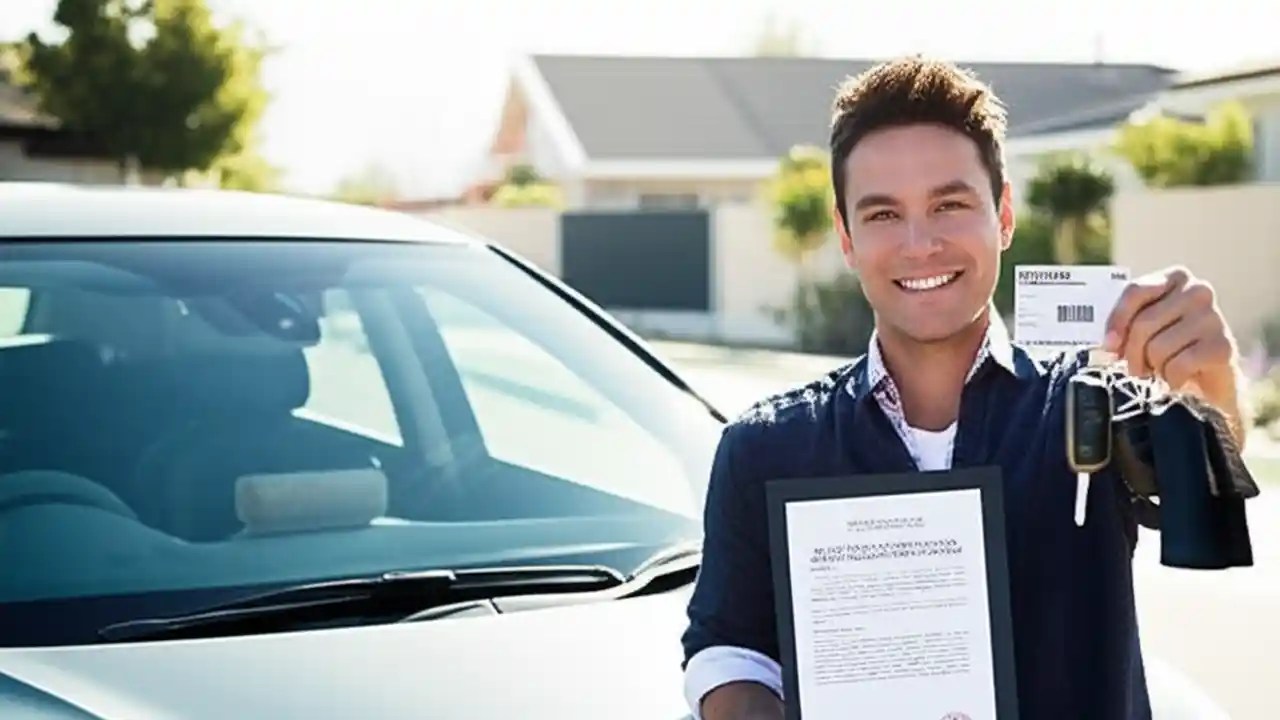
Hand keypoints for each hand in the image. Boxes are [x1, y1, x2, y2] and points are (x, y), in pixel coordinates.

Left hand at [1103, 266, 1245, 443]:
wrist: (1208, 384)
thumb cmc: (1169, 351)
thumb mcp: (1144, 330)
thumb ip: (1125, 325)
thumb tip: (1109, 342)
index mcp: (1175, 278)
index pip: (1135, 291)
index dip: (1117, 320)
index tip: (1109, 345)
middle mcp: (1197, 291)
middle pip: (1144, 322)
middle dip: (1132, 352)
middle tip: (1136, 367)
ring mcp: (1213, 318)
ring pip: (1159, 347)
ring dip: (1154, 367)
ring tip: (1161, 370)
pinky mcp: (1223, 346)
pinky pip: (1179, 364)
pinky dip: (1172, 378)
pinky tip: (1178, 379)